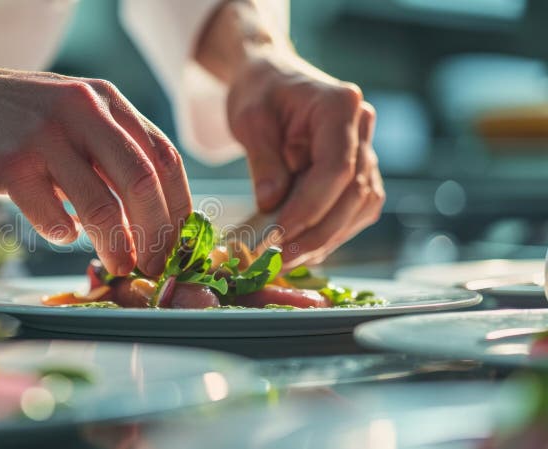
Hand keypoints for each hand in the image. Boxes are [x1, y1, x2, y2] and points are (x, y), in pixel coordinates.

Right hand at [0, 2, 190, 276]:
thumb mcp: (74, 116)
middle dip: (157, 236)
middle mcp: (83, 111)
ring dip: (117, 248)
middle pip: (142, 184)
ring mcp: (45, 136)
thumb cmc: (17, 119)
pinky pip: (53, 218)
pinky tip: (61, 234)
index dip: (178, 208)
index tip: (180, 244)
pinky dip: (64, 236)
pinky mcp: (9, 164)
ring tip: (118, 266)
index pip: (164, 159)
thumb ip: (111, 153)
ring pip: (102, 208)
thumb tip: (156, 216)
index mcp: (106, 101)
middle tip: (156, 267)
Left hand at [227, 56, 383, 266]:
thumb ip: (263, 161)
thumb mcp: (250, 120)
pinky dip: (330, 232)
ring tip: (288, 260)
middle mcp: (362, 127)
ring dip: (327, 238)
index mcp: (339, 106)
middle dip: (318, 232)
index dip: (310, 207)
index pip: (337, 168)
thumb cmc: (259, 92)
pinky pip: (353, 209)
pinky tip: (302, 248)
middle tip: (281, 259)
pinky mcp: (358, 171)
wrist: (270, 77)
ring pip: (361, 206)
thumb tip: (271, 205)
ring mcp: (365, 150)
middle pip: (355, 193)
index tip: (279, 235)